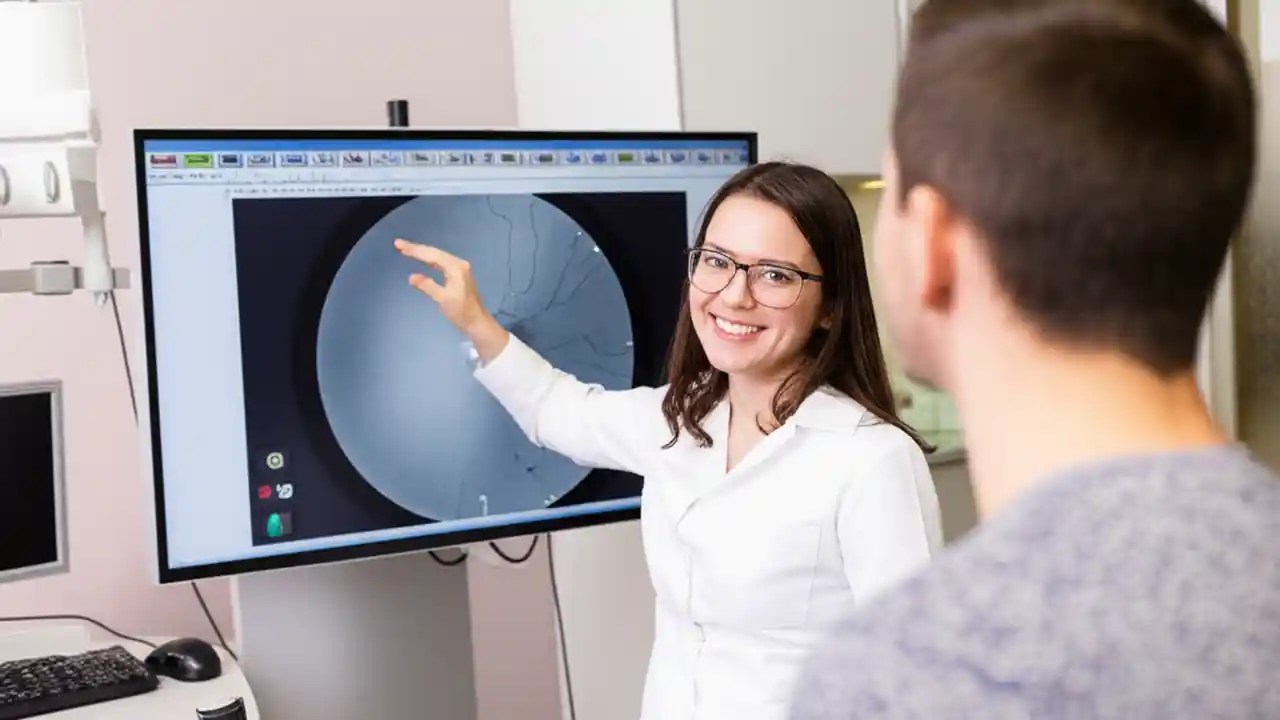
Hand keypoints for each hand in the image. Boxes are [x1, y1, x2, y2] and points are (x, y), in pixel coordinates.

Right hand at [395, 239, 508, 360]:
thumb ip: (428, 286)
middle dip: (416, 249)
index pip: (432, 255)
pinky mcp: (457, 275)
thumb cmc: (461, 312)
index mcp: (456, 268)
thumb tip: (412, 277)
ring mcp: (459, 269)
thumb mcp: (443, 299)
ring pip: (437, 257)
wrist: (477, 321)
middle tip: (399, 244)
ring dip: (422, 254)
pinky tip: (422, 260)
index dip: (415, 250)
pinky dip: (429, 261)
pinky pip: (440, 263)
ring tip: (406, 250)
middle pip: (434, 253)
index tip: (399, 245)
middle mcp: (458, 264)